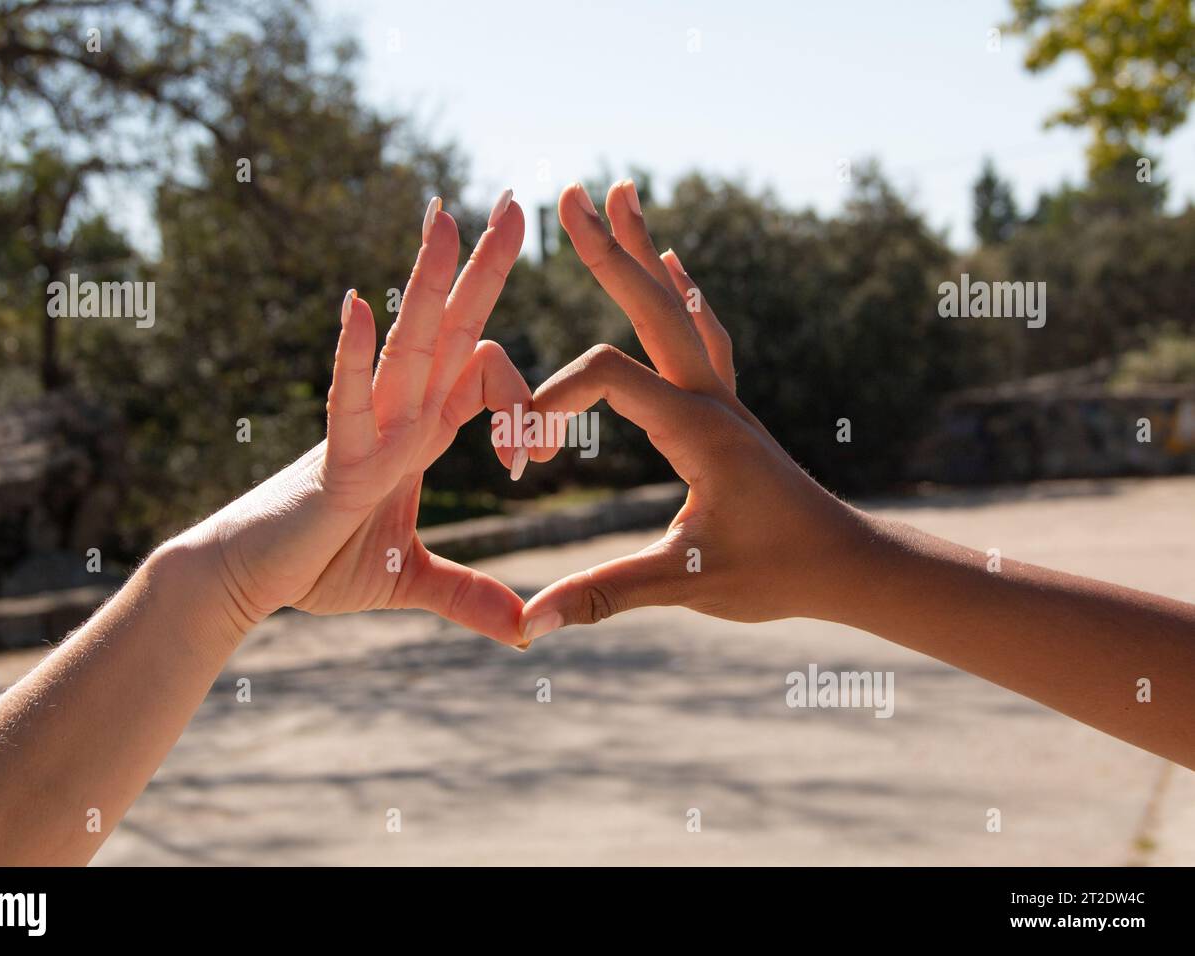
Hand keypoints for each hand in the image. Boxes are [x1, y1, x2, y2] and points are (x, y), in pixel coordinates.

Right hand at [178, 191, 531, 645]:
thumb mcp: (414, 581)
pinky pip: (348, 402)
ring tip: (446, 216)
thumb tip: (525, 631)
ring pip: (408, 346)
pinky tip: (362, 305)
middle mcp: (399, 416)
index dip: (527, 400)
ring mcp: (367, 431)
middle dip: (483, 269)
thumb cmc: (320, 565)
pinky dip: (355, 358)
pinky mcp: (336, 462)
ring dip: (428, 282)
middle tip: (513, 201)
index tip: (534, 462)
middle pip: (451, 329)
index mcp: (422, 431)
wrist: (246, 581)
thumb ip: (469, 594)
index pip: (485, 373)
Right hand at [518, 181, 868, 643]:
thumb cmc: (779, 573)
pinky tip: (676, 268)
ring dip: (645, 251)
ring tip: (626, 195)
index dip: (552, 401)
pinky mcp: (729, 411)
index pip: (608, 376)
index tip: (523, 454)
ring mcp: (724, 398)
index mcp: (697, 428)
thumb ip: (603, 596)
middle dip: (607, 250)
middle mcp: (711, 398)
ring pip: (680, 307)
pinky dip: (682, 294)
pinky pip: (704, 335)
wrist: (851, 565)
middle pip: (652, 304)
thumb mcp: (686, 582)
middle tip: (571, 193)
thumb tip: (526, 625)